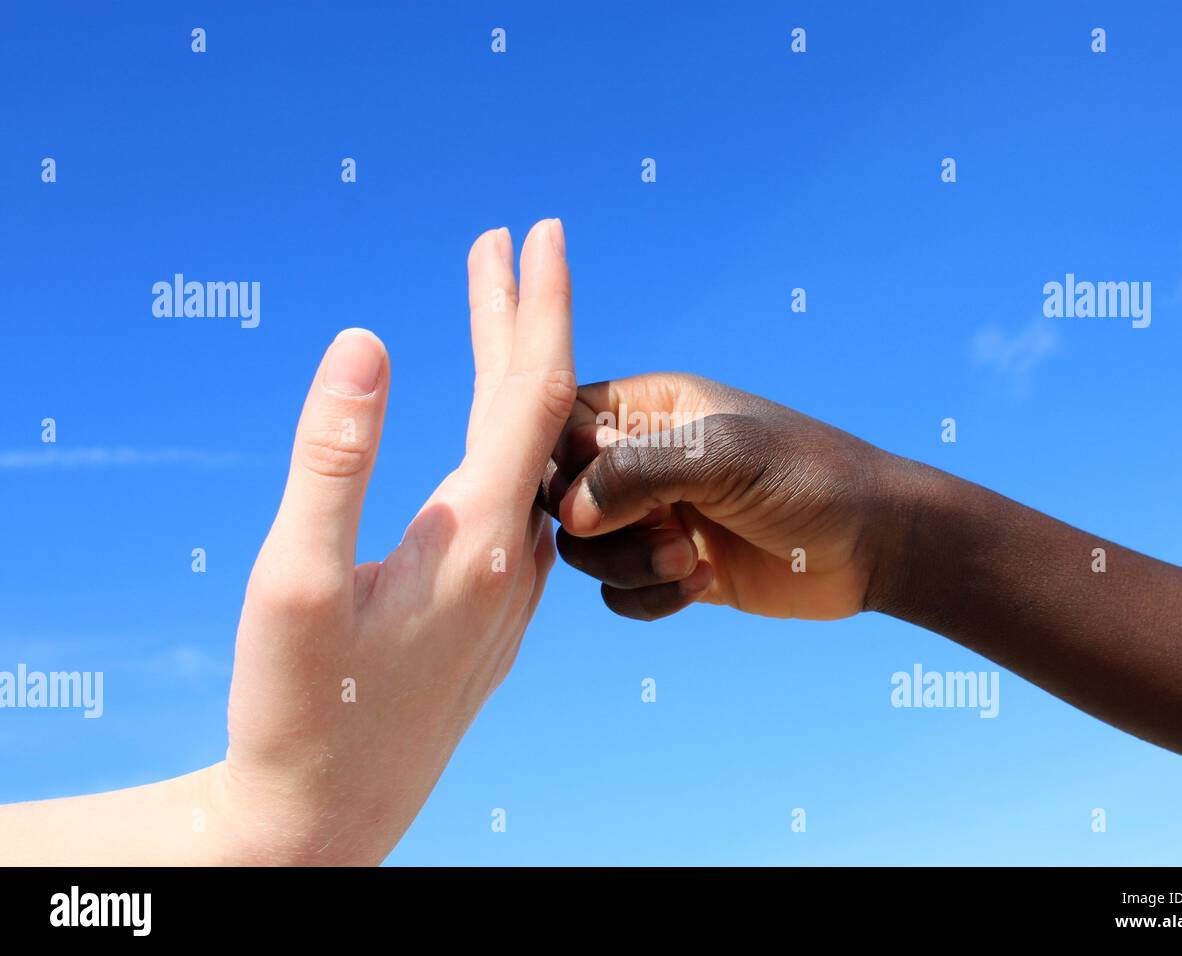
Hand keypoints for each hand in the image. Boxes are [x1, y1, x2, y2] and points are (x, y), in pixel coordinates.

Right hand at [218, 219, 574, 863]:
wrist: (329, 815)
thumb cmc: (296, 706)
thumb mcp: (294, 577)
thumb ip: (334, 456)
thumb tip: (366, 342)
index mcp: (479, 536)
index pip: (532, 390)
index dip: (538, 305)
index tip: (541, 232)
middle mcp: (518, 558)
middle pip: (536, 414)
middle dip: (523, 322)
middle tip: (512, 245)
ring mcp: (514, 592)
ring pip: (531, 462)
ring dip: (514, 383)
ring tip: (492, 317)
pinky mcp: (496, 619)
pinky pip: (523, 508)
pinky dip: (509, 448)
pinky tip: (495, 440)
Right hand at [546, 373, 906, 621]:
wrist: (873, 543)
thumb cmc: (807, 476)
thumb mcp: (721, 456)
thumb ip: (636, 472)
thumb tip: (569, 515)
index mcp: (650, 407)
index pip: (561, 426)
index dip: (566, 464)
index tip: (605, 488)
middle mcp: (645, 459)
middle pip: (563, 496)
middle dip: (601, 524)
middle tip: (664, 527)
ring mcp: (657, 516)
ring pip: (586, 550)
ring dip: (629, 564)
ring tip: (690, 559)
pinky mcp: (674, 569)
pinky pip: (619, 593)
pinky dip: (648, 598)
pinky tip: (702, 584)